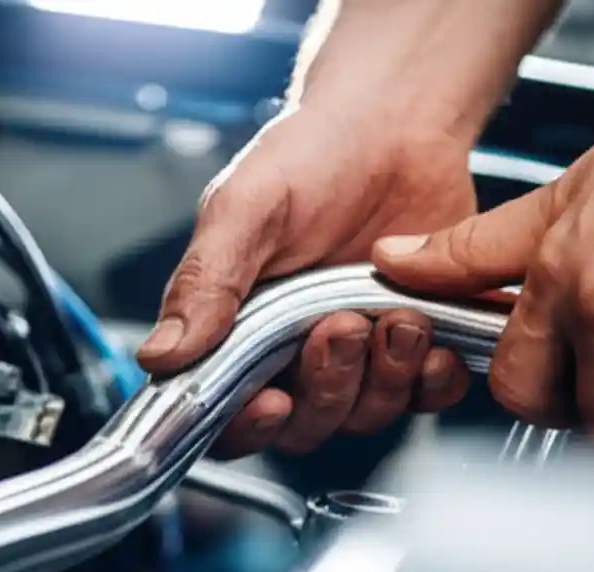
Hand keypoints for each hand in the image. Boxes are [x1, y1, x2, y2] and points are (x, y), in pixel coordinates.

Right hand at [137, 107, 471, 456]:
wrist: (396, 121)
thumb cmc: (312, 154)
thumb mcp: (243, 209)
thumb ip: (205, 283)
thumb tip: (160, 353)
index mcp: (238, 330)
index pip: (228, 416)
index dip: (248, 427)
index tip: (271, 402)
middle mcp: (296, 353)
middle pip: (305, 426)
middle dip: (327, 386)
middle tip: (340, 327)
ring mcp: (360, 354)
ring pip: (366, 415)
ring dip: (383, 378)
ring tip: (395, 315)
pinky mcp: (418, 347)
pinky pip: (427, 397)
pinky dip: (433, 379)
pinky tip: (433, 335)